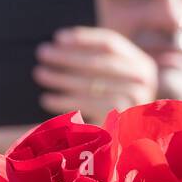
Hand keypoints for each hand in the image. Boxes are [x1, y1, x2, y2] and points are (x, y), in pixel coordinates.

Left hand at [33, 26, 157, 125]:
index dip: (83, 38)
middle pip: (98, 61)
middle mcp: (142, 78)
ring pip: (90, 84)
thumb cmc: (116, 107)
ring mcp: (134, 99)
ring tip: (39, 73)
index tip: (57, 37)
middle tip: (42, 52)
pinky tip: (46, 99)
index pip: (109, 42)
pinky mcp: (119, 119)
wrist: (131, 143)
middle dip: (67, 56)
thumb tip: (59, 44)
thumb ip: (96, 62)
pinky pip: (87, 105)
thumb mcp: (112, 81)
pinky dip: (64, 101)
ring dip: (61, 78)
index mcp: (141, 62)